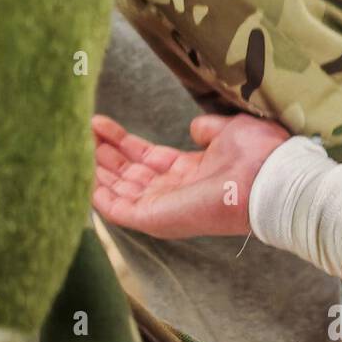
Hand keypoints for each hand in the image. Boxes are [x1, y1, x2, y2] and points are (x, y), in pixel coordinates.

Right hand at [90, 113, 288, 239]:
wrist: (270, 176)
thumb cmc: (260, 154)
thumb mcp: (228, 132)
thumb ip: (208, 131)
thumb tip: (194, 128)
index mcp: (191, 174)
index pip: (147, 159)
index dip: (122, 142)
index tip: (99, 124)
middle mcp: (175, 193)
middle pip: (128, 174)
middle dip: (102, 154)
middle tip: (76, 130)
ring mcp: (164, 208)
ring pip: (118, 190)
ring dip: (94, 168)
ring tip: (71, 143)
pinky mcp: (155, 218)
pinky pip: (117, 208)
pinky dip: (96, 192)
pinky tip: (79, 172)